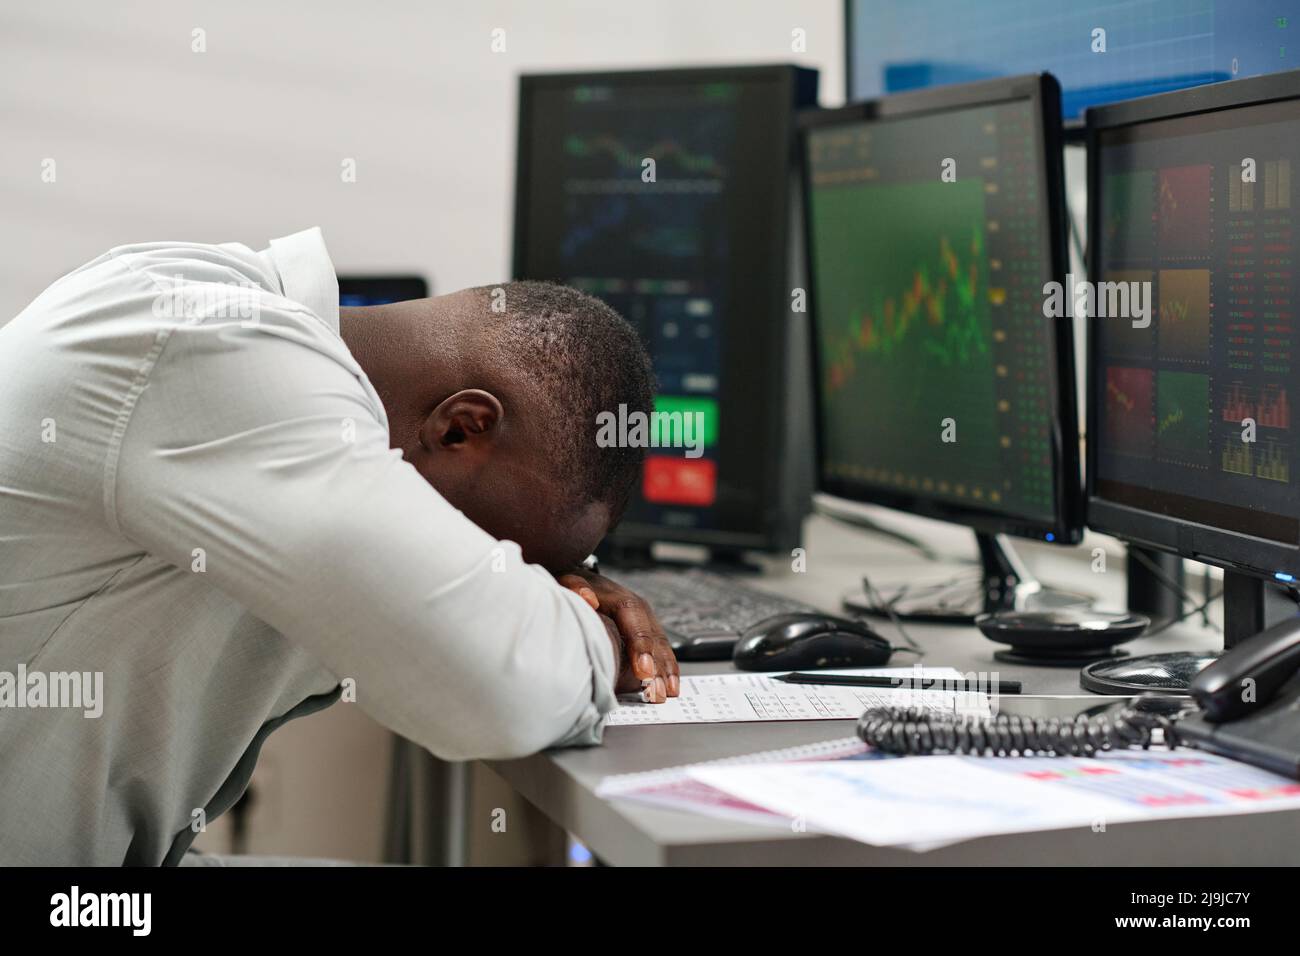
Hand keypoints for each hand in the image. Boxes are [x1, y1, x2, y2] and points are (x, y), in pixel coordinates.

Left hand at [557, 570, 679, 702]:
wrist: (583, 582)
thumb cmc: (575, 587)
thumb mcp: (570, 582)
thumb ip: (576, 587)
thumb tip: (587, 598)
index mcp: (622, 600)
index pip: (636, 624)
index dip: (641, 647)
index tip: (643, 671)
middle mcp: (640, 611)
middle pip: (654, 639)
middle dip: (658, 667)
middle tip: (657, 692)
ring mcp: (646, 622)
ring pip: (662, 646)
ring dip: (666, 672)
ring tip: (669, 694)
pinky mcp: (648, 632)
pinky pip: (662, 651)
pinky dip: (668, 669)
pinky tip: (671, 687)